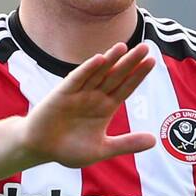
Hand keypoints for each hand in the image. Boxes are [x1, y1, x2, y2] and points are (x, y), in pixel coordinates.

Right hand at [19, 41, 156, 169]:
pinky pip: (77, 79)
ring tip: (124, 46)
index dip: (138, 76)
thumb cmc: (69, 149)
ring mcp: (79, 93)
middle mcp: (94, 96)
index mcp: (105, 108)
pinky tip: (100, 59)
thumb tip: (155, 141)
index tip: (152, 61)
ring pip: (98, 73)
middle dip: (130, 63)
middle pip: (116, 76)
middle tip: (146, 46)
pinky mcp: (62, 93)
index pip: (126, 88)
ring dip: (110, 60)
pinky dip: (87, 69)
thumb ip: (127, 144)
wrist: (40, 149)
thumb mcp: (102, 149)